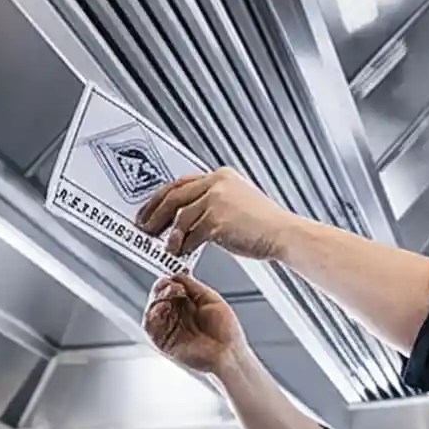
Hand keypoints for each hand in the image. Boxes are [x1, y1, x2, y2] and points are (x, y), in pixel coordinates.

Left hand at [135, 167, 299, 259]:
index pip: (181, 183)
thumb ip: (212, 204)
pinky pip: (190, 234)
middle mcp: (217, 183)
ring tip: (166, 246)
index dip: (161, 197)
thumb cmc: (264, 225)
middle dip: (155, 213)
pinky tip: (181, 252)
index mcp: (221, 176)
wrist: (284, 234)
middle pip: (174, 196)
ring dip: (169, 234)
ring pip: (180, 217)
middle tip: (145, 227)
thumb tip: (185, 219)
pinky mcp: (217, 219)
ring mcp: (216, 200)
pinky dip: (182, 245)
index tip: (150, 209)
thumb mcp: (237, 203)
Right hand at [142, 273, 246, 374]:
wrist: (229, 353)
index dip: (169, 282)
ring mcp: (170, 329)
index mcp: (188, 306)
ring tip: (169, 295)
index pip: (171, 290)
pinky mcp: (164, 343)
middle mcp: (177, 317)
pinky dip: (152, 316)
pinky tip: (161, 308)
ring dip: (157, 300)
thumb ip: (194, 286)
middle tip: (170, 285)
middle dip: (162, 289)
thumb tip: (177, 275)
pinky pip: (151, 328)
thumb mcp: (212, 300)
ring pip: (153, 311)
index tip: (172, 277)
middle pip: (159, 298)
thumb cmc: (227, 332)